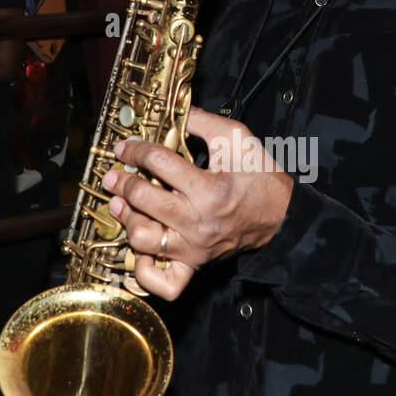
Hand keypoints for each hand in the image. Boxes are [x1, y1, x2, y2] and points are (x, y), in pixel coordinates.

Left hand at [100, 106, 293, 299]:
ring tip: (121, 205)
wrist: (281, 216)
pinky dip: (143, 270)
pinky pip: (162, 282)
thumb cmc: (260, 177)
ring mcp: (194, 248)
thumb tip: (172, 112)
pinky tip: (139, 249)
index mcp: (210, 189)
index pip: (158, 163)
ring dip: (127, 219)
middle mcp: (199, 222)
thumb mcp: (237, 138)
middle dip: (122, 182)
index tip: (125, 148)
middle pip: (144, 200)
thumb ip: (201, 122)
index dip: (135, 150)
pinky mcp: (195, 264)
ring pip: (143, 239)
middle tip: (114, 175)